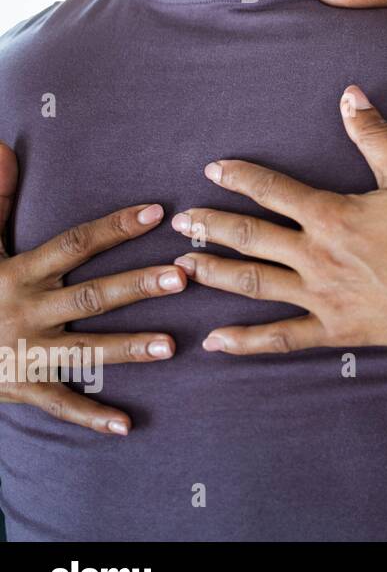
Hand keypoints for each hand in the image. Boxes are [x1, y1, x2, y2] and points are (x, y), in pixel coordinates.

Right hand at [0, 143, 185, 434]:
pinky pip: (60, 403)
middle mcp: (26, 309)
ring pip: (84, 349)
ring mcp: (26, 350)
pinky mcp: (22, 386)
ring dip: (127, 348)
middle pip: (91, 295)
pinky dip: (91, 416)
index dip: (115, 227)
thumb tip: (2, 147)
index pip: (75, 243)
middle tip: (183, 276)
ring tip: (171, 345)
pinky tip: (127, 424)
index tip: (158, 212)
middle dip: (137, 286)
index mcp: (19, 273)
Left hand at [173, 85, 386, 354]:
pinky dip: (246, 340)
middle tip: (181, 221)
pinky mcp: (335, 329)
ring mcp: (321, 295)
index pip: (272, 190)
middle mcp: (316, 255)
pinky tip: (215, 341)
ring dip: (215, 273)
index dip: (239, 177)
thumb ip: (374, 135)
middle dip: (211, 226)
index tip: (212, 171)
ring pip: (254, 283)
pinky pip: (281, 337)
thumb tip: (351, 94)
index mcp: (331, 215)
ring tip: (182, 267)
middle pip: (250, 237)